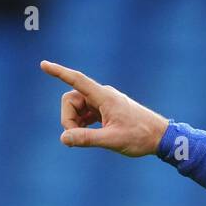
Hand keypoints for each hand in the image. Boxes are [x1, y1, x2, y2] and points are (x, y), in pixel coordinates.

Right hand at [40, 60, 168, 156]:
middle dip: (68, 118)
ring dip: (76, 123)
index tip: (43, 65)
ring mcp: (105, 103)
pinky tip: (89, 136)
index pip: (77, 80)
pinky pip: (87, 114)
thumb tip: (64, 138)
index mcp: (104, 97)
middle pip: (72, 99)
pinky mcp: (108, 111)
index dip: (59, 72)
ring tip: (86, 140)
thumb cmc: (140, 137)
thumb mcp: (112, 140)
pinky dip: (84, 124)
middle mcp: (103, 96)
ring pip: (78, 108)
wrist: (161, 137)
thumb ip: (87, 139)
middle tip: (75, 138)